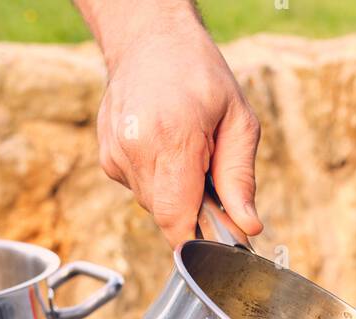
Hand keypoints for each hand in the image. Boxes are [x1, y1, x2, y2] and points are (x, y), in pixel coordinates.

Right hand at [94, 13, 262, 247]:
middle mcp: (136, 149)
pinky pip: (140, 190)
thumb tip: (247, 227)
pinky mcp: (108, 157)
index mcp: (172, 139)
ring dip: (176, 195)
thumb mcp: (239, 121)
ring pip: (153, 206)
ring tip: (187, 157)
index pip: (178, 220)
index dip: (199, 243)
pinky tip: (165, 149)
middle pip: (168, 217)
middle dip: (194, 213)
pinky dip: (158, 181)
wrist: (148, 38)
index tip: (218, 243)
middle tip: (210, 179)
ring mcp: (116, 154)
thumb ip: (240, 179)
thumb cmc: (199, 74)